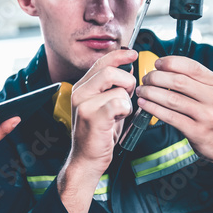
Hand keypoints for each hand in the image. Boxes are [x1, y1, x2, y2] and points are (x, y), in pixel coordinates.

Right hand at [63, 48, 137, 175]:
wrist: (86, 159)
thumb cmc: (98, 134)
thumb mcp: (104, 106)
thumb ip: (112, 88)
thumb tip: (128, 72)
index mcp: (82, 87)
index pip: (102, 62)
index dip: (119, 55)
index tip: (132, 53)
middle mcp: (80, 92)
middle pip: (110, 71)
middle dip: (127, 83)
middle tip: (127, 97)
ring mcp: (83, 104)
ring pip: (118, 89)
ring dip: (126, 102)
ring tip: (119, 114)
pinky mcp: (92, 116)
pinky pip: (118, 103)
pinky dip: (125, 111)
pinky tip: (118, 120)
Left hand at [134, 56, 212, 169]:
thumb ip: (195, 81)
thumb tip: (165, 68)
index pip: (192, 66)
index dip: (171, 62)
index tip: (157, 64)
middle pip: (179, 81)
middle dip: (156, 78)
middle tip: (146, 80)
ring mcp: (207, 116)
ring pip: (172, 99)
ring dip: (151, 93)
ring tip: (142, 91)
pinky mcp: (198, 132)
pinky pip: (170, 117)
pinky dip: (153, 108)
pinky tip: (145, 105)